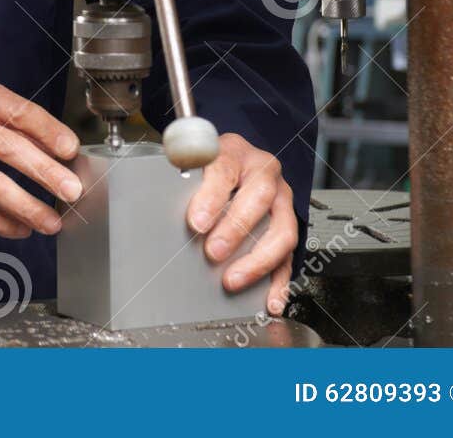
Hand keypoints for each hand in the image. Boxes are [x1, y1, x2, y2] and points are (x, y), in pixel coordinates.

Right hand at [0, 76, 82, 237]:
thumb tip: (56, 149)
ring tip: (51, 221)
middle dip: (46, 173)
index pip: (21, 112)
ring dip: (27, 207)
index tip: (71, 150)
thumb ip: (8, 120)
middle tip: (72, 191)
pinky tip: (20, 228)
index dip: (49, 131)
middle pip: (10, 150)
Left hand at [185, 131, 297, 314]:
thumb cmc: (213, 164)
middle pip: (259, 198)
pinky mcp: (287, 227)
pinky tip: (270, 299)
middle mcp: (264, 174)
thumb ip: (183, 170)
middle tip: (213, 252)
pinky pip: (289, 256)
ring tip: (233, 279)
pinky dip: (280, 280)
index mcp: (236, 153)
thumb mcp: (195, 158)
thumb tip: (162, 187)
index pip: (225, 170)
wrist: (236, 161)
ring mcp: (281, 201)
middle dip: (235, 229)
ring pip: (282, 230)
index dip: (211, 197)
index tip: (196, 221)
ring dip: (257, 260)